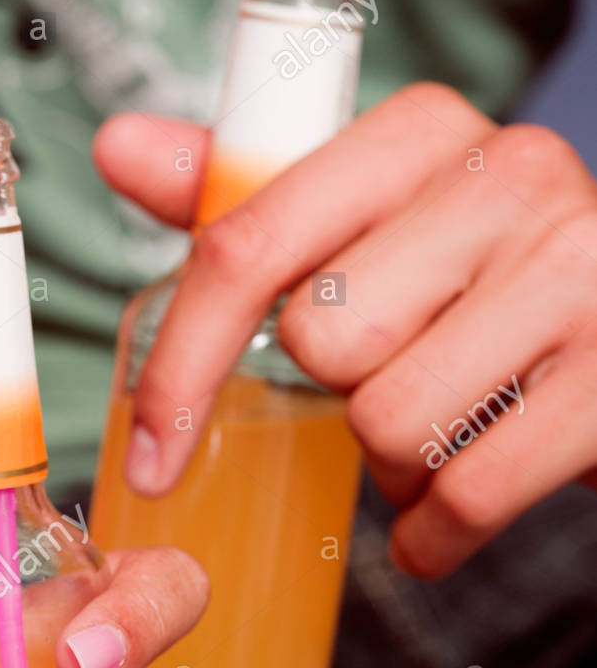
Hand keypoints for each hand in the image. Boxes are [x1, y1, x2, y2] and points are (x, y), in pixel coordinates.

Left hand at [93, 85, 596, 577]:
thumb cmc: (477, 286)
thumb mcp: (372, 226)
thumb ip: (248, 200)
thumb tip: (116, 146)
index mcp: (421, 131)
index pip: (249, 245)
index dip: (182, 363)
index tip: (151, 455)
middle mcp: (510, 177)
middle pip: (320, 344)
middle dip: (337, 395)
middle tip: (398, 377)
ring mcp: (579, 274)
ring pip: (389, 424)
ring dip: (392, 469)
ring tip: (443, 433)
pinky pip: (468, 497)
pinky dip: (436, 535)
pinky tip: (449, 516)